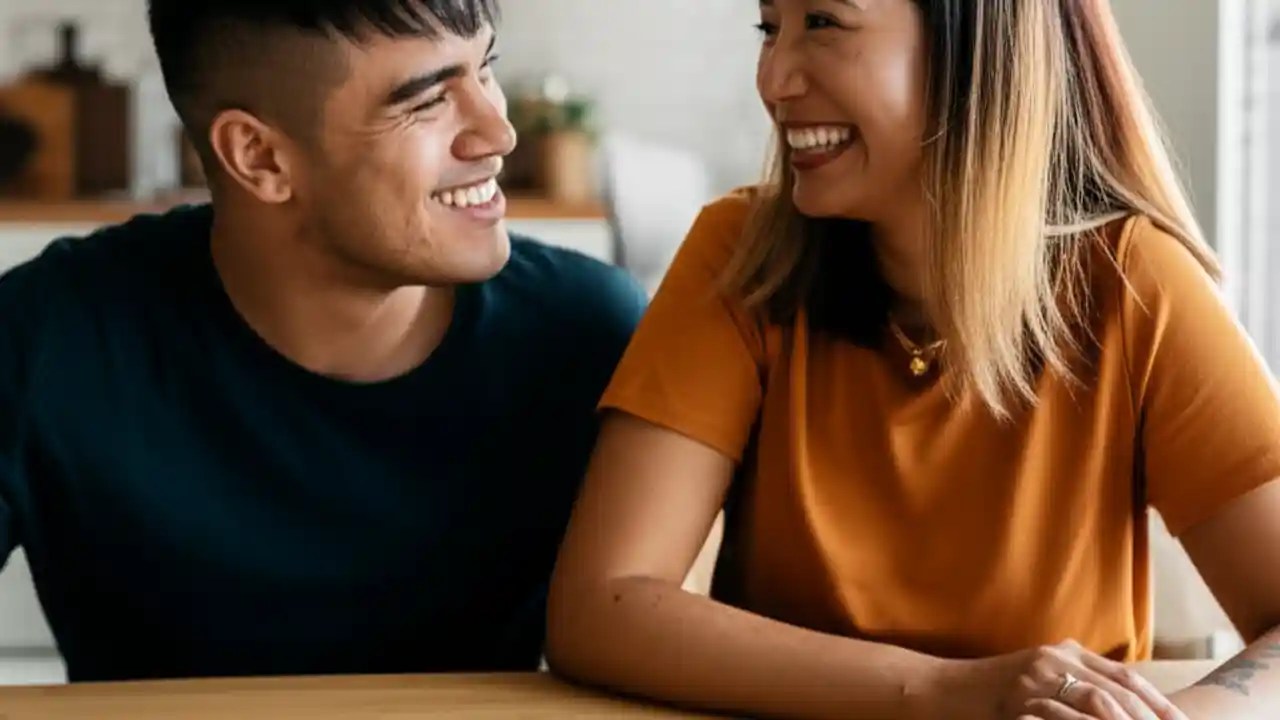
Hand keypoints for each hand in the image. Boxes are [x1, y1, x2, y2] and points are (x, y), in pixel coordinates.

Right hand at [915, 640, 1188, 719]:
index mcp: (1066, 651)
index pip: (1125, 677)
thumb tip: (1115, 706)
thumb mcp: (1038, 681)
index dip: (1157, 702)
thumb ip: (1073, 684)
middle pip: (1119, 688)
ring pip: (1100, 700)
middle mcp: (1057, 657)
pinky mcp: (1023, 692)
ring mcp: (1040, 673)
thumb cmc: (993, 693)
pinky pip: (1068, 713)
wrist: (945, 689)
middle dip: (1151, 715)